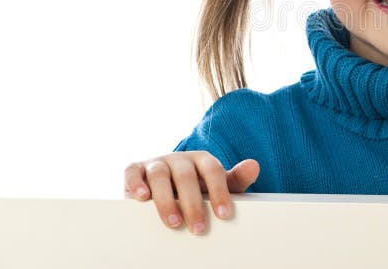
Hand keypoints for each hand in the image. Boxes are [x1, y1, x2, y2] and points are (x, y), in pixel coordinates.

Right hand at [124, 151, 259, 233]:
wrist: (165, 184)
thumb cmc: (197, 187)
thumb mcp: (218, 185)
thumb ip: (236, 179)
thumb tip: (254, 166)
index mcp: (202, 159)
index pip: (213, 170)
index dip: (219, 191)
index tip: (224, 214)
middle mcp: (179, 158)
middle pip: (186, 175)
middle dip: (193, 204)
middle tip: (199, 228)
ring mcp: (157, 163)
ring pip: (160, 175)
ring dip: (166, 200)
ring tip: (174, 223)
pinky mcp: (136, 170)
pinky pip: (132, 172)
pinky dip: (136, 184)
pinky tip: (143, 199)